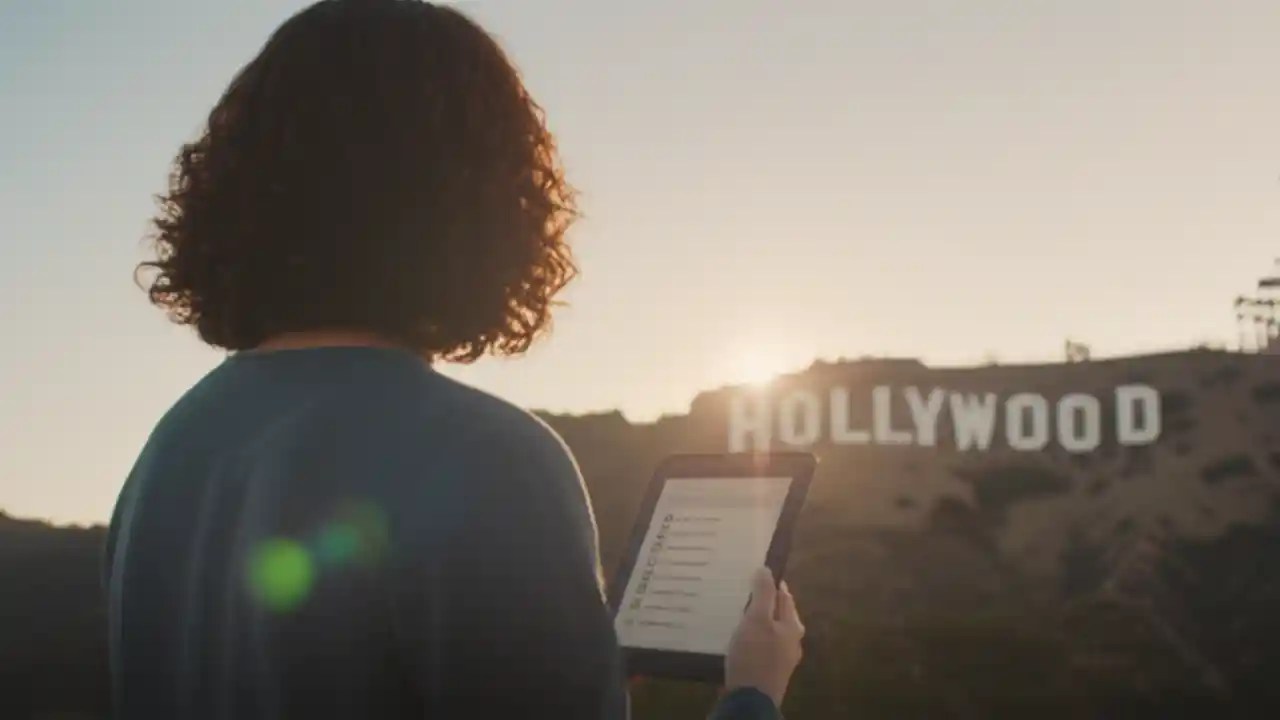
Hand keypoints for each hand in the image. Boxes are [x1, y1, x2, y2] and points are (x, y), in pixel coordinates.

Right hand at [724, 567, 804, 707]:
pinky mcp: (769, 671)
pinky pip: (762, 647)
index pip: (784, 596)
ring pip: (770, 631)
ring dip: (757, 622)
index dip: (771, 583)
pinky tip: (739, 640)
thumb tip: (767, 569)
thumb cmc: (755, 656)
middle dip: (764, 603)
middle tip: (744, 592)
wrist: (750, 700)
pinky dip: (753, 639)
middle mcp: (792, 642)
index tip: (756, 573)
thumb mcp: (757, 620)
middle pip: (779, 615)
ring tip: (738, 614)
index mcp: (792, 626)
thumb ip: (763, 594)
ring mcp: (782, 659)